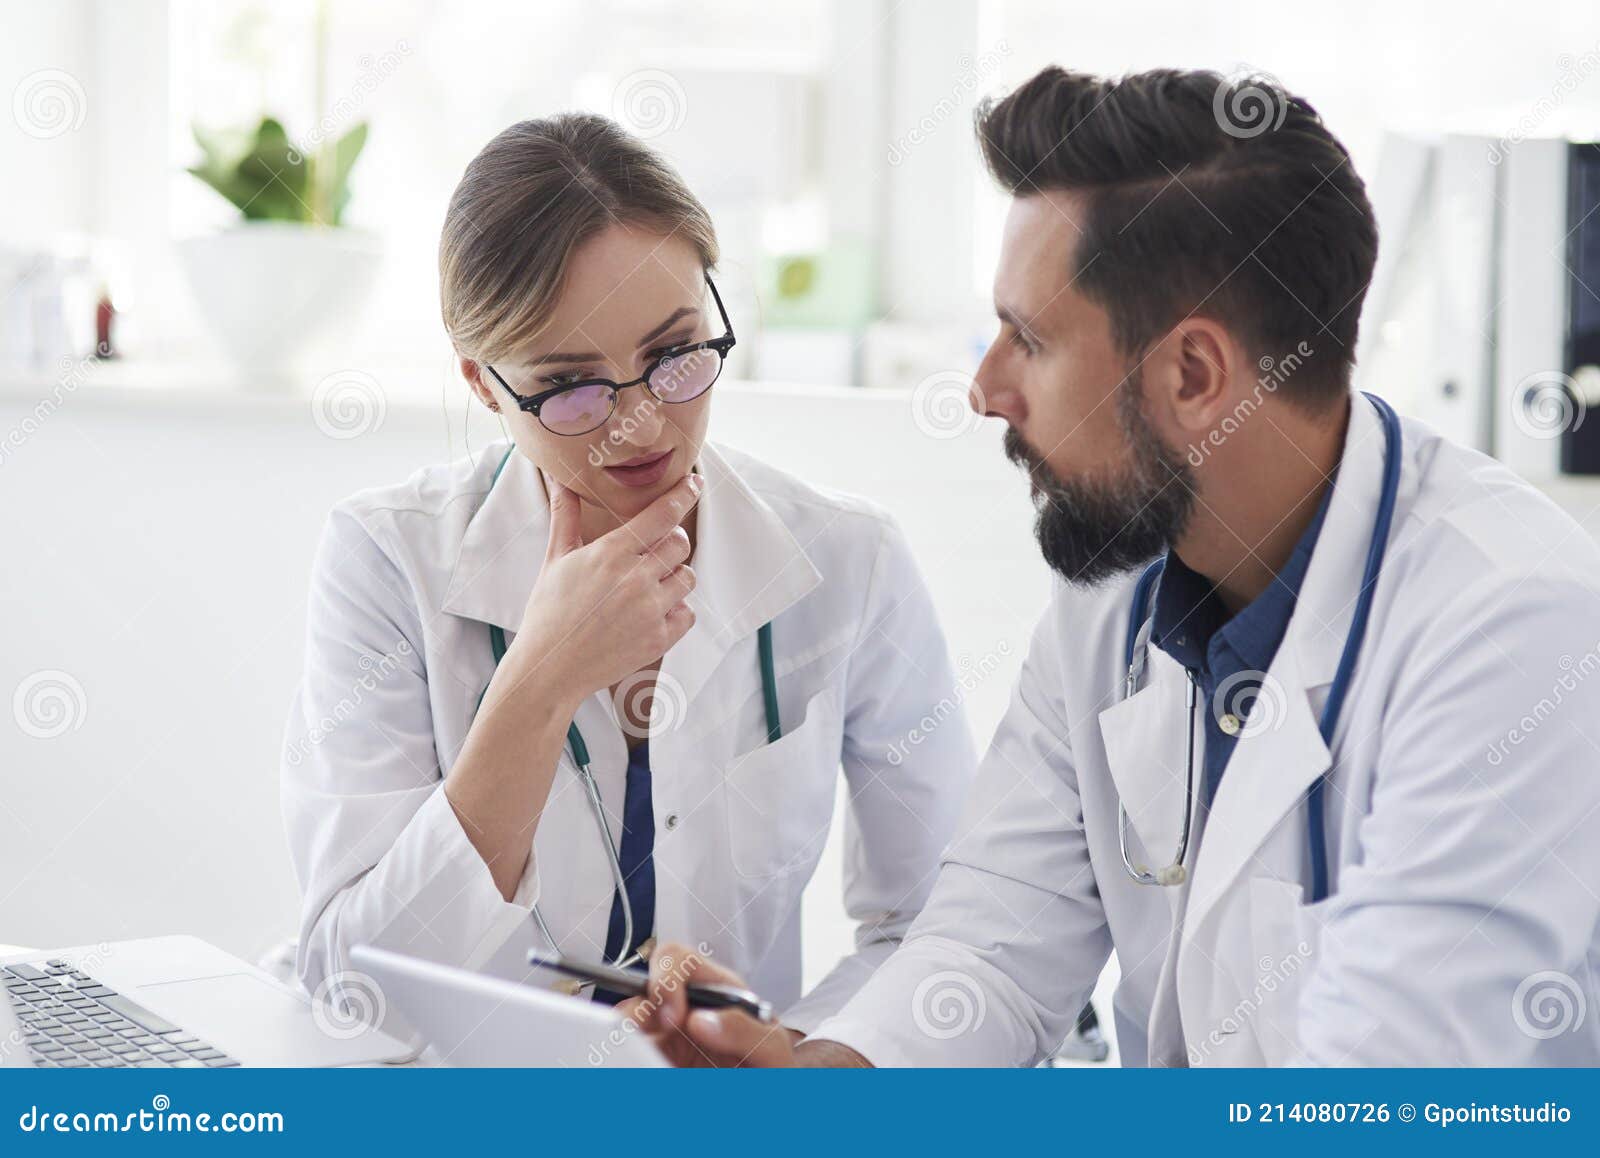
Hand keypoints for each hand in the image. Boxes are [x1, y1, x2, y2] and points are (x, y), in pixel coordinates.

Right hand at [507, 471, 700, 705]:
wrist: (550, 668)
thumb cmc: (549, 612)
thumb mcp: (555, 559)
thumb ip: (566, 516)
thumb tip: (559, 479)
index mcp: (611, 553)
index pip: (663, 514)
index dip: (683, 494)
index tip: (695, 483)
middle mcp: (636, 579)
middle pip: (680, 543)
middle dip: (671, 541)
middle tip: (652, 551)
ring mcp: (651, 611)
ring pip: (687, 577)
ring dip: (674, 576)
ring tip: (647, 585)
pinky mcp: (659, 639)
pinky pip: (688, 612)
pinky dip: (676, 609)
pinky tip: (652, 611)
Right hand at [618, 941, 798, 1066]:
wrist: (768, 1099)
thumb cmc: (774, 1070)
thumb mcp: (772, 1048)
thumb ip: (744, 1029)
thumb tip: (699, 1019)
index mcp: (713, 990)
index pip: (676, 960)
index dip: (665, 980)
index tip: (672, 1018)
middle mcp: (684, 1009)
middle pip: (641, 994)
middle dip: (634, 1015)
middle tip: (640, 1045)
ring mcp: (667, 1039)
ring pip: (629, 1030)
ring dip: (629, 1044)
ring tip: (642, 1066)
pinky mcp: (657, 1064)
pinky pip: (632, 1062)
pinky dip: (634, 1067)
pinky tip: (648, 1075)